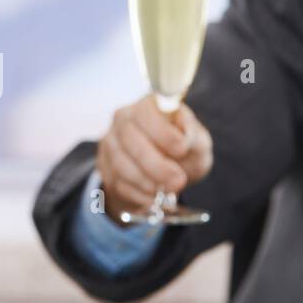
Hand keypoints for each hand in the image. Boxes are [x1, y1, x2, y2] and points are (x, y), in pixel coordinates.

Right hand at [95, 96, 212, 222]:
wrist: (165, 176)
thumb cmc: (183, 154)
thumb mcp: (198, 143)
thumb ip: (194, 136)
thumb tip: (183, 132)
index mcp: (148, 105)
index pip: (146, 113)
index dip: (163, 133)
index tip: (182, 149)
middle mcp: (123, 119)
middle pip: (130, 140)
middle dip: (157, 165)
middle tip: (178, 180)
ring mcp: (110, 143)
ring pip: (121, 165)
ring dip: (148, 182)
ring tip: (168, 190)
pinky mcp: (104, 166)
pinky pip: (117, 183)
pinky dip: (139, 194)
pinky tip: (154, 196)